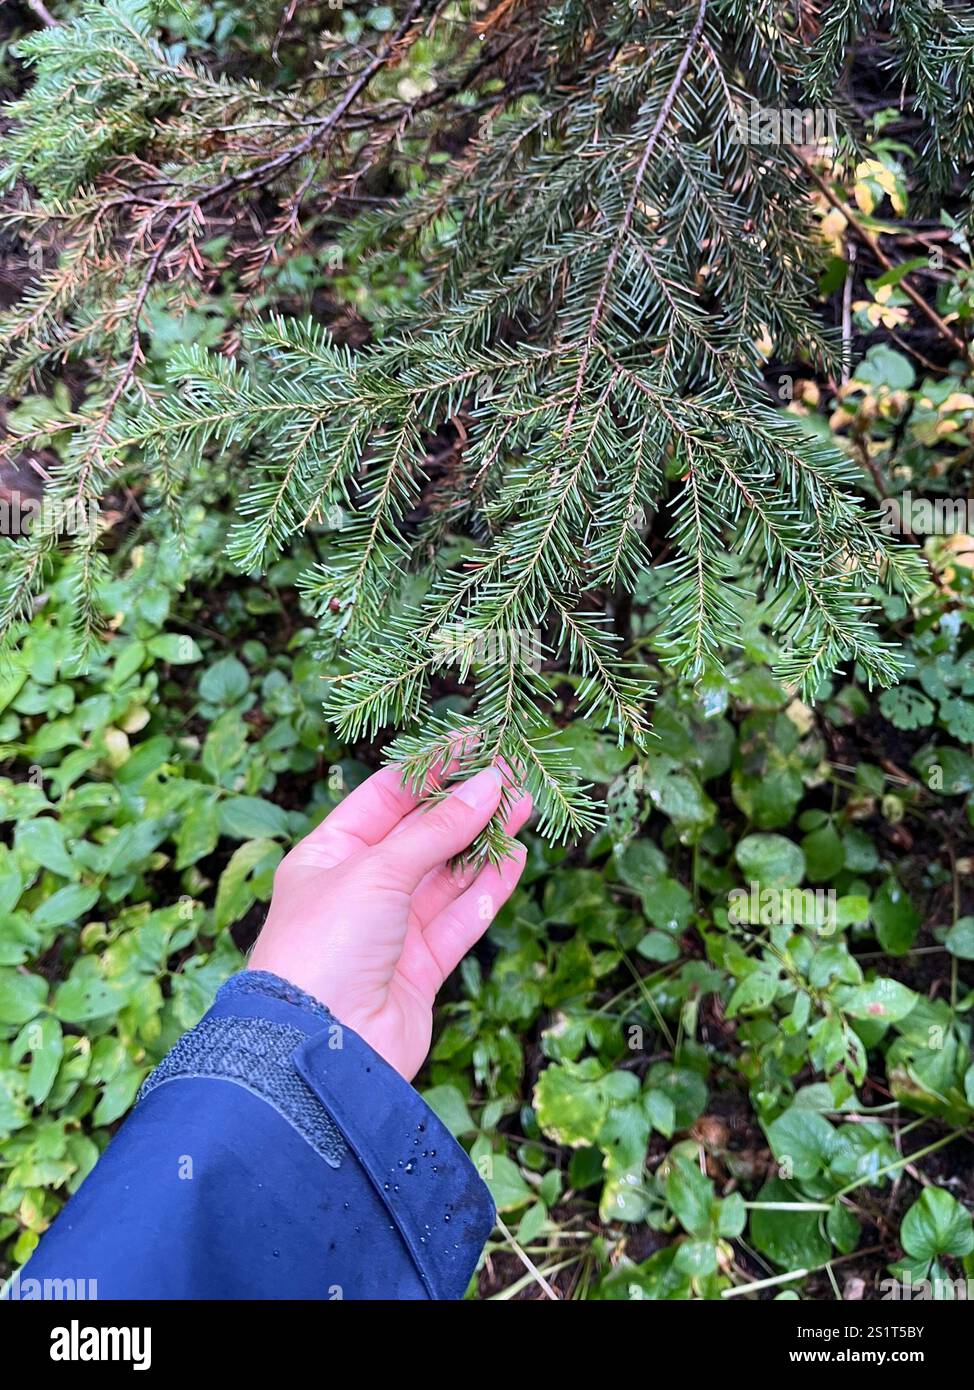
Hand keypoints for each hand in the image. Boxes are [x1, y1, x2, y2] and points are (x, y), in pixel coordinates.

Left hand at [248, 763, 531, 1079]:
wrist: (319, 1049)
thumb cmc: (325, 945)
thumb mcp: (376, 869)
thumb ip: (437, 829)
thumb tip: (488, 784)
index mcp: (327, 855)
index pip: (384, 797)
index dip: (430, 768)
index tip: (475, 743)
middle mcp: (357, 890)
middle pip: (420, 835)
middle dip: (465, 804)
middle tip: (513, 774)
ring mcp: (389, 932)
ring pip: (446, 876)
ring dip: (484, 843)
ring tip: (524, 808)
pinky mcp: (418, 971)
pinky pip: (459, 921)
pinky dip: (487, 891)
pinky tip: (514, 862)